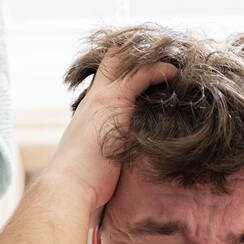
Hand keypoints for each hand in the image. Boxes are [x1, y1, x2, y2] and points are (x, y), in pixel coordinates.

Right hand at [44, 50, 178, 224]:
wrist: (70, 188)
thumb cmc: (83, 185)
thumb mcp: (100, 163)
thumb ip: (113, 153)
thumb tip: (122, 168)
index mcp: (89, 112)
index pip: (105, 77)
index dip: (124, 68)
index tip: (147, 68)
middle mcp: (93, 99)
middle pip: (112, 60)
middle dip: (138, 55)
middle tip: (164, 55)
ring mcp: (102, 98)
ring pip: (125, 61)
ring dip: (150, 58)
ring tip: (173, 59)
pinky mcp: (113, 102)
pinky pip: (139, 75)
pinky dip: (158, 70)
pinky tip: (174, 72)